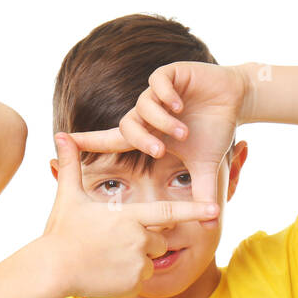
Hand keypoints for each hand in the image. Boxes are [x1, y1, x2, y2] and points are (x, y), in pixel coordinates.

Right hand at [42, 133, 217, 297]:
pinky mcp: (133, 284)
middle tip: (113, 245)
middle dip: (144, 243)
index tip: (215, 209)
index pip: (169, 213)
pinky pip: (140, 280)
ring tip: (107, 260)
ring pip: (149, 262)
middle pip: (159, 241)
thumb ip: (71, 167)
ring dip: (134, 262)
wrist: (52, 270)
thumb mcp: (68, 198)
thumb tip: (60, 136)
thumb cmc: (60, 233)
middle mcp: (139, 239)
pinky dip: (127, 279)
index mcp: (130, 216)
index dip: (193, 210)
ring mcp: (137, 263)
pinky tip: (106, 275)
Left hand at [70, 62, 249, 205]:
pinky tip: (180, 105)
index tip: (61, 140)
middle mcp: (147, 113)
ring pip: (143, 107)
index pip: (111, 140)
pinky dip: (166, 96)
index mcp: (148, 133)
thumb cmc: (215, 131)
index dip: (88, 141)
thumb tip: (211, 223)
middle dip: (142, 141)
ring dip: (161, 122)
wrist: (236, 99)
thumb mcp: (205, 165)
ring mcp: (157, 94)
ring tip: (182, 131)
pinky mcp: (170, 74)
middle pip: (128, 127)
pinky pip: (157, 84)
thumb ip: (202, 191)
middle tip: (160, 152)